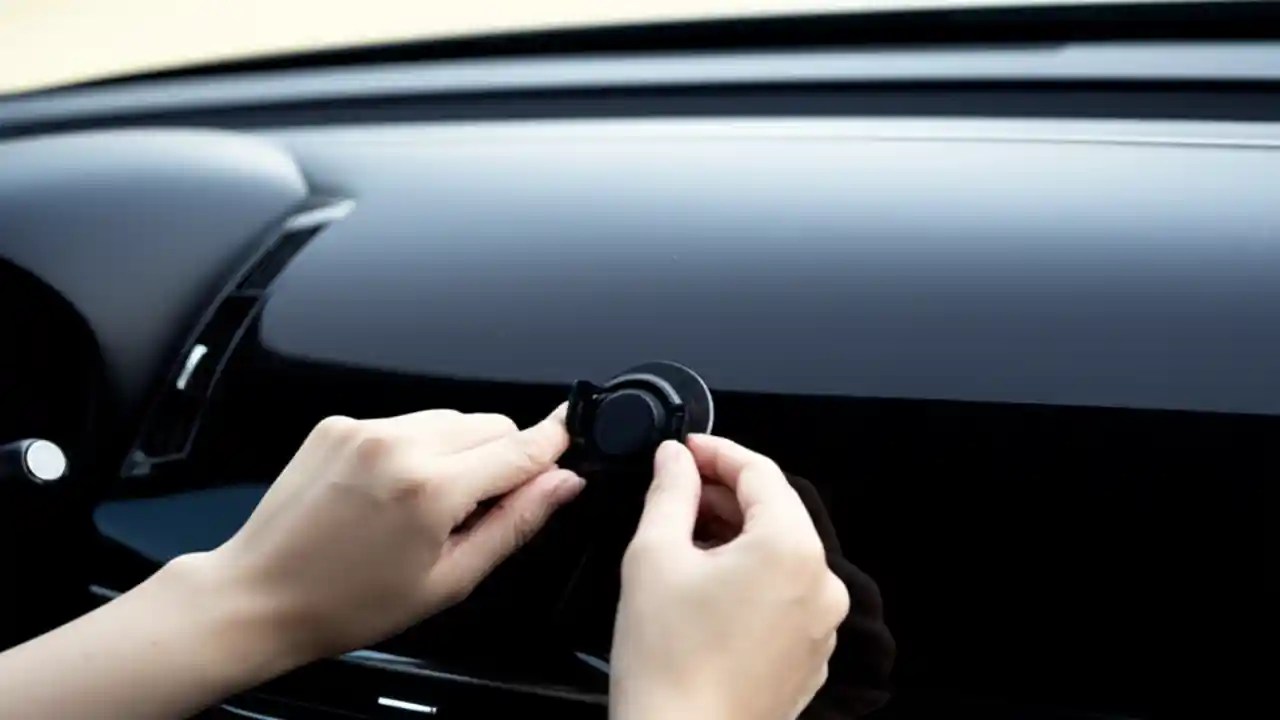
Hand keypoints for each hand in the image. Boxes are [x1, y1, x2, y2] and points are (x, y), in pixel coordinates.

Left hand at [200, 405, 583, 664]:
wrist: (260, 595)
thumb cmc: (346, 602)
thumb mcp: (448, 580)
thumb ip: (514, 523)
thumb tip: (562, 484)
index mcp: (431, 489)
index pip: (520, 447)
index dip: (554, 443)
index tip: (572, 433)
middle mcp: (398, 444)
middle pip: (490, 424)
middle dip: (501, 457)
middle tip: (477, 508)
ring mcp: (364, 428)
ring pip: (449, 418)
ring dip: (458, 450)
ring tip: (427, 503)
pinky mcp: (340, 423)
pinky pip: (405, 421)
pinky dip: (415, 447)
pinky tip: (392, 490)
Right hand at [610, 435, 849, 719]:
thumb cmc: (668, 664)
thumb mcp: (653, 556)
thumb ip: (670, 492)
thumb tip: (676, 459)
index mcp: (790, 550)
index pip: (760, 472)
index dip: (716, 452)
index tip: (685, 450)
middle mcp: (820, 585)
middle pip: (775, 512)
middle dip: (724, 495)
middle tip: (676, 489)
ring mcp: (819, 626)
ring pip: (779, 555)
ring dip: (735, 537)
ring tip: (683, 540)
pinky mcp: (808, 656)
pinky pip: (783, 596)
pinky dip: (749, 578)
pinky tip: (705, 586)